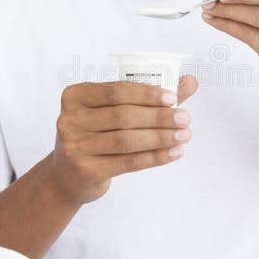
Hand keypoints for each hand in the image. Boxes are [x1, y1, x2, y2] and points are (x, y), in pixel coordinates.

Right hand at [52, 75, 197, 205]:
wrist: (67, 176)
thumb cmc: (96, 136)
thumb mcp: (113, 112)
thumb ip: (150, 97)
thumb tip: (191, 81)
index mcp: (76, 96)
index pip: (116, 91)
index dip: (147, 94)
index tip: (173, 98)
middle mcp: (70, 119)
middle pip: (123, 116)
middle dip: (158, 117)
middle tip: (185, 119)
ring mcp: (75, 146)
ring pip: (127, 140)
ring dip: (160, 137)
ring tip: (184, 135)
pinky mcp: (85, 170)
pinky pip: (127, 162)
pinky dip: (155, 157)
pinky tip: (174, 152)